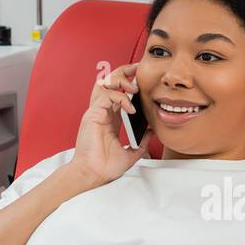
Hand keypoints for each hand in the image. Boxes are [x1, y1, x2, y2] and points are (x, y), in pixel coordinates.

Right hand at [71, 62, 151, 186]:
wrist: (94, 175)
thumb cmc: (106, 166)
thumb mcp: (131, 153)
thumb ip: (141, 142)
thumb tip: (152, 132)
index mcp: (110, 118)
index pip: (118, 92)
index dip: (129, 83)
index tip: (143, 80)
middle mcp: (102, 111)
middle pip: (110, 82)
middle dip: (124, 72)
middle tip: (138, 70)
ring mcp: (96, 112)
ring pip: (105, 83)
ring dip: (121, 81)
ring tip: (135, 88)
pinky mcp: (92, 115)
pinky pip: (106, 96)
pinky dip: (120, 97)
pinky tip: (130, 108)